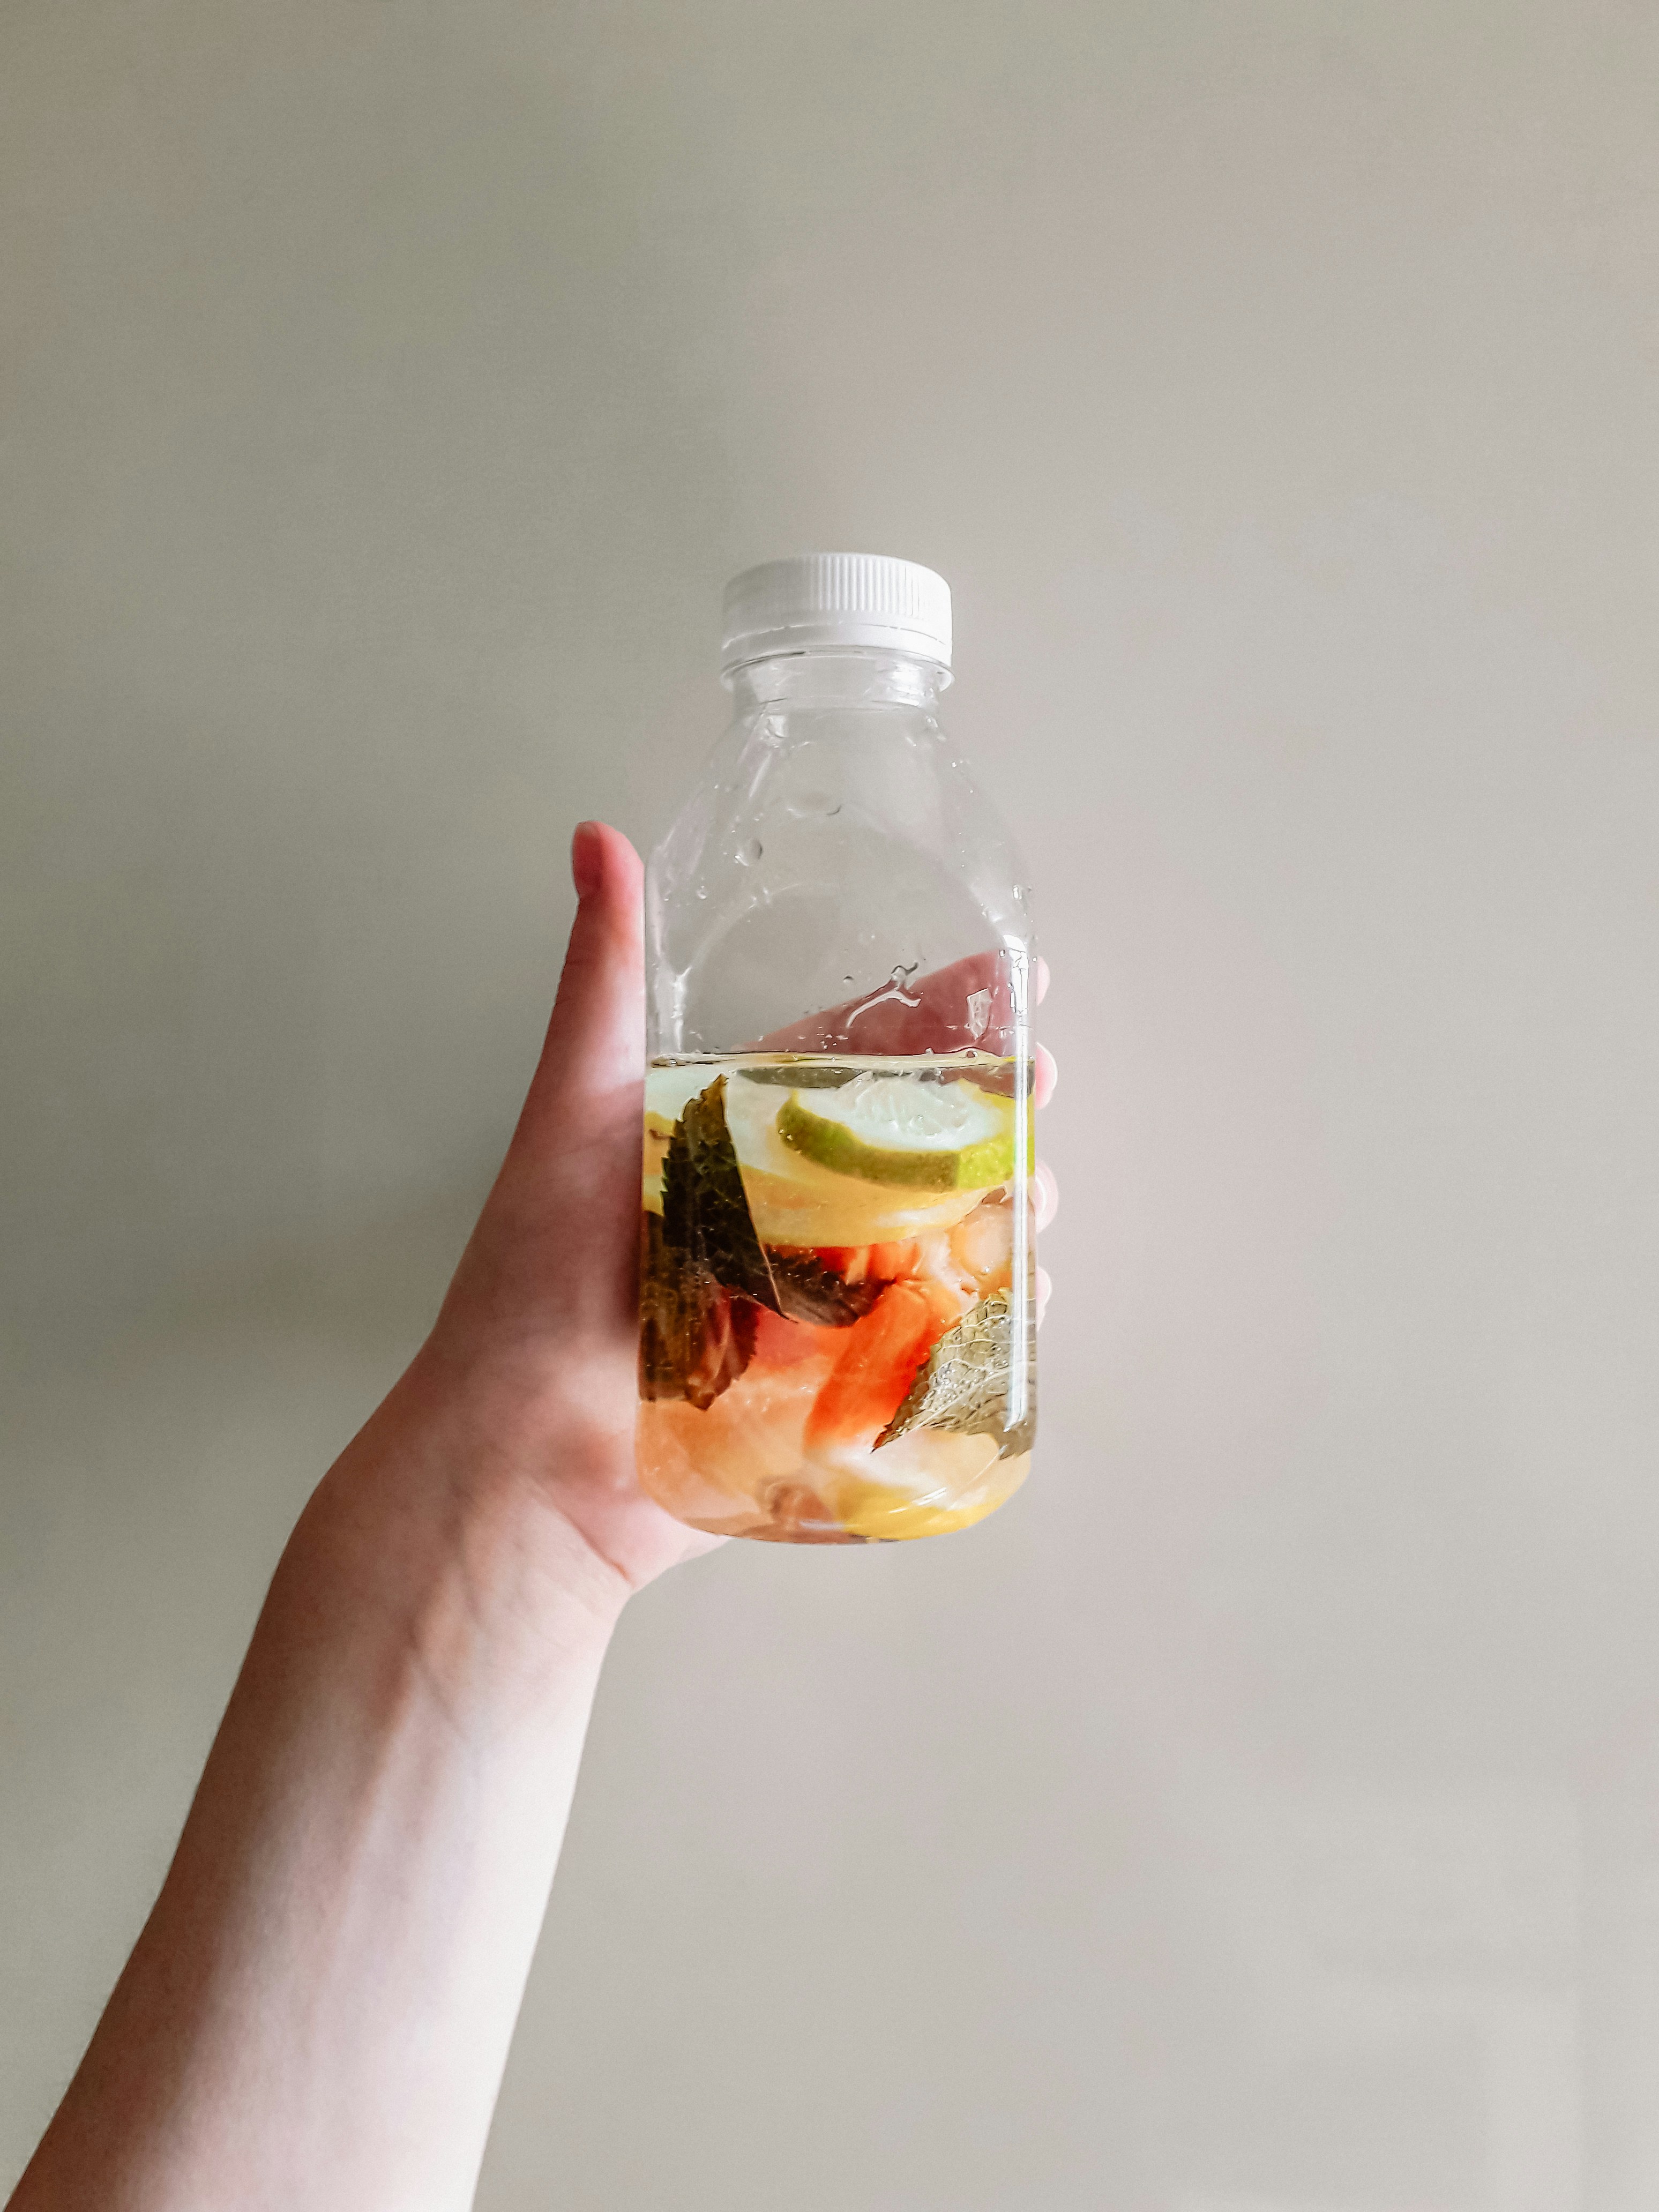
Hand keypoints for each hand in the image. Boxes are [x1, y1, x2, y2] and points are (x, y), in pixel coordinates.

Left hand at [397, 821, 1055, 1591]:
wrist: (522, 1461)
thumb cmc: (533, 1284)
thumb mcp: (576, 1112)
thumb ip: (604, 983)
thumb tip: (595, 836)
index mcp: (729, 1141)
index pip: (851, 1060)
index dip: (933, 1017)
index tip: (1010, 983)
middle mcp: (779, 1216)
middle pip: (913, 1149)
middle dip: (991, 1116)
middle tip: (1041, 1091)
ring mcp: (814, 1306)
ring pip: (938, 1241)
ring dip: (1004, 1212)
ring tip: (1034, 1199)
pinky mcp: (832, 1391)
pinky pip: (931, 1346)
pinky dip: (989, 1320)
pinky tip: (1027, 1299)